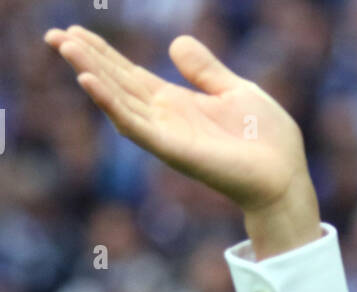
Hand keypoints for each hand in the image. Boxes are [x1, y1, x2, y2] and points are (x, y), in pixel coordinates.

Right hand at [43, 26, 310, 215]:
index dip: (103, 54)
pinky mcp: (174, 150)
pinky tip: (89, 82)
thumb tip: (176, 43)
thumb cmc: (267, 139)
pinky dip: (111, 103)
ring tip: (65, 47)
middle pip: (116, 84)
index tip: (74, 31)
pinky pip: (135, 125)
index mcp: (178, 104)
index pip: (130, 75)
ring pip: (118, 101)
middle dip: (86, 60)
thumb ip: (205, 70)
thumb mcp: (235, 90)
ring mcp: (167, 136)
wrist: (285, 176)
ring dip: (91, 74)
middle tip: (53, 35)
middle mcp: (166, 119)